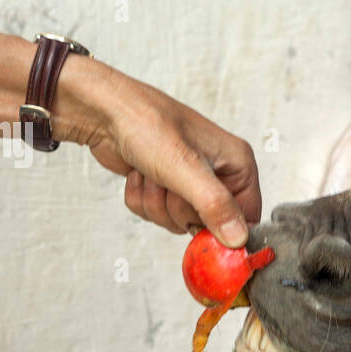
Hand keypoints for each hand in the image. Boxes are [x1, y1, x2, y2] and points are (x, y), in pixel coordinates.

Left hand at [58, 58, 260, 244]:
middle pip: (208, 224)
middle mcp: (217, 173)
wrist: (103, 111)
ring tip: (152, 172)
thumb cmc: (147, 124)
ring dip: (156, 203)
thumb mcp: (186, 169)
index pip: (247, 216)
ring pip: (177, 221)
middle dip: (178, 209)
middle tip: (169, 183)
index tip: (199, 229)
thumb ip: (216, 206)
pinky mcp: (165, 186)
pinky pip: (156, 214)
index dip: (224, 229)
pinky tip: (140, 173)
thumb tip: (238, 239)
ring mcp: (190, 181)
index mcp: (237, 164)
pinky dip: (141, 198)